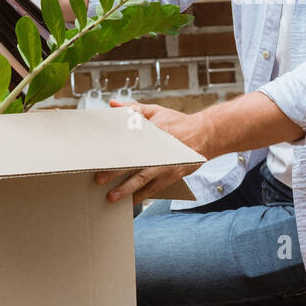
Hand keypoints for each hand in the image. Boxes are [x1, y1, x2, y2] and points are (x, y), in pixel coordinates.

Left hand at [96, 98, 213, 203]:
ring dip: (127, 189)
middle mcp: (160, 149)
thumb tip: (113, 104)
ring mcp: (167, 164)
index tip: (101, 154)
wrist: (206, 134)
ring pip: (144, 179)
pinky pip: (155, 188)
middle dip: (116, 171)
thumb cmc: (179, 122)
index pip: (131, 140)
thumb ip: (134, 108)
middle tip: (99, 178)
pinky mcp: (173, 175)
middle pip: (135, 161)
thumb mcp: (157, 111)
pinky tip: (130, 201)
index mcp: (154, 130)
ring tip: (112, 196)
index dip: (116, 148)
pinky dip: (142, 195)